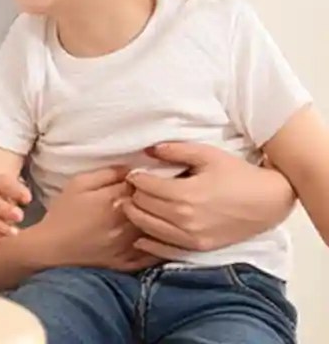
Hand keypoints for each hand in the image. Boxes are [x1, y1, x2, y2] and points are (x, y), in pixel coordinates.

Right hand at [28, 167, 159, 271]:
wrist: (52, 248)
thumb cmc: (63, 213)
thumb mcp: (78, 183)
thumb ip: (106, 173)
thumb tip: (132, 168)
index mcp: (114, 200)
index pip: (145, 184)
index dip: (151, 179)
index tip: (155, 177)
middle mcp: (126, 222)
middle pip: (157, 206)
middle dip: (162, 198)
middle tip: (165, 193)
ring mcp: (130, 245)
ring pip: (161, 230)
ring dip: (166, 221)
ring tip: (168, 213)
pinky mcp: (129, 263)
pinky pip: (156, 255)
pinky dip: (164, 246)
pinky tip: (165, 237)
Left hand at [124, 142, 295, 257]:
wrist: (268, 201)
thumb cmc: (238, 174)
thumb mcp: (207, 154)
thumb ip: (176, 150)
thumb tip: (148, 150)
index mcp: (184, 194)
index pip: (143, 187)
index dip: (135, 178)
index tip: (134, 173)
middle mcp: (184, 219)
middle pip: (141, 207)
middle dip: (133, 195)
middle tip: (133, 188)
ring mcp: (191, 237)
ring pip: (147, 228)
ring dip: (136, 216)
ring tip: (136, 205)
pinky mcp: (199, 248)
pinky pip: (164, 250)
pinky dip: (149, 244)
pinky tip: (140, 236)